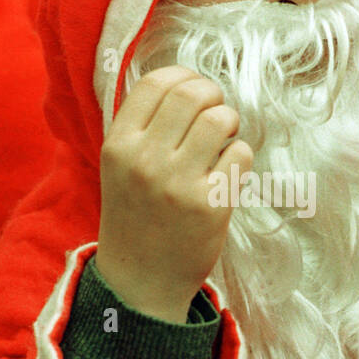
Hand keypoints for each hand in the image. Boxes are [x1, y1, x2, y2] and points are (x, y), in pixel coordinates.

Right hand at [97, 65, 253, 321]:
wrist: (141, 283)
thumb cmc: (136, 216)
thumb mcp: (120, 167)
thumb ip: (144, 126)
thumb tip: (187, 81)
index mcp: (118, 145)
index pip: (156, 83)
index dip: (184, 76)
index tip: (194, 89)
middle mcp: (144, 160)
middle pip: (192, 93)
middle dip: (213, 96)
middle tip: (215, 114)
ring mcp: (178, 183)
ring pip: (220, 119)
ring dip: (229, 123)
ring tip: (223, 141)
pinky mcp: (210, 205)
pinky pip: (240, 153)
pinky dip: (239, 156)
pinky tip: (226, 172)